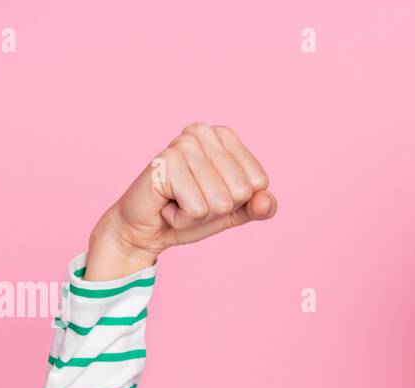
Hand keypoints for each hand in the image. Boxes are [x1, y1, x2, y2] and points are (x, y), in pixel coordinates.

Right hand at [85, 122, 276, 278]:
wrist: (148, 230)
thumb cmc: (188, 214)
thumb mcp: (232, 212)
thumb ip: (257, 207)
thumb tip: (267, 201)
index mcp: (224, 135)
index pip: (259, 182)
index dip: (238, 202)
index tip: (210, 195)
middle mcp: (203, 131)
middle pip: (241, 191)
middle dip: (218, 209)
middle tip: (191, 201)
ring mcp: (183, 144)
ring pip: (220, 202)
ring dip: (199, 216)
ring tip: (178, 203)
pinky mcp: (165, 163)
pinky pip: (197, 209)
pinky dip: (183, 219)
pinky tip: (167, 206)